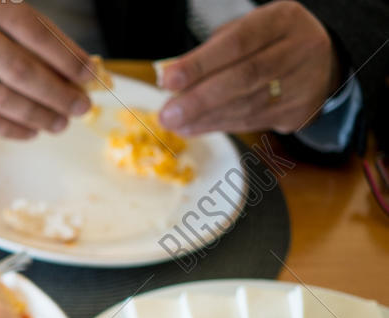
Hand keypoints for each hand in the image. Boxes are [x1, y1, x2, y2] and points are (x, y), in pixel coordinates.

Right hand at [0, 0, 95, 139]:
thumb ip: (26, 35)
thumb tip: (76, 66)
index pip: (37, 32)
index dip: (67, 58)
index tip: (89, 77)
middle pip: (23, 69)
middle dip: (57, 93)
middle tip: (79, 107)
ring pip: (4, 97)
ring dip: (37, 114)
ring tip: (58, 123)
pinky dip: (11, 128)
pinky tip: (29, 131)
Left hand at [158, 1, 339, 135]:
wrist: (320, 62)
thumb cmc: (268, 44)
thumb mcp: (245, 32)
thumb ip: (210, 52)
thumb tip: (171, 80)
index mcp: (282, 20)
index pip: (238, 42)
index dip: (200, 64)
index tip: (168, 80)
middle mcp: (300, 48)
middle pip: (245, 77)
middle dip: (199, 99)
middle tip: (167, 114)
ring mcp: (304, 82)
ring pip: (247, 105)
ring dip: (204, 118)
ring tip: (175, 123)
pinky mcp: (300, 111)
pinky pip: (252, 122)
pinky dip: (218, 125)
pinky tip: (194, 127)